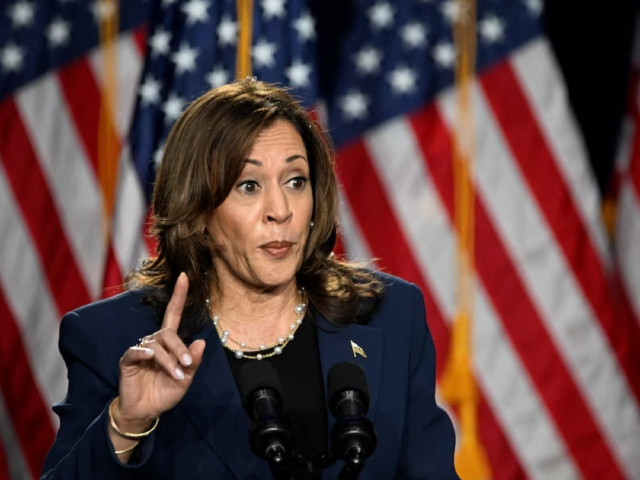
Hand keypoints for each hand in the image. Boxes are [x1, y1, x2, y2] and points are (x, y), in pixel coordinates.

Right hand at [113, 272, 205, 431]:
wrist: (146, 411)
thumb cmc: (166, 391)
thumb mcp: (186, 379)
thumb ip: (193, 362)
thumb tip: (202, 341)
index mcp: (169, 343)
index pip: (173, 313)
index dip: (178, 295)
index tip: (184, 276)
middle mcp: (155, 342)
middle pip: (168, 333)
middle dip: (180, 348)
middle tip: (187, 364)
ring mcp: (141, 350)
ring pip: (157, 345)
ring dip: (168, 360)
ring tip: (176, 375)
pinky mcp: (128, 360)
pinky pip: (136, 352)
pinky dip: (144, 353)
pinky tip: (151, 357)